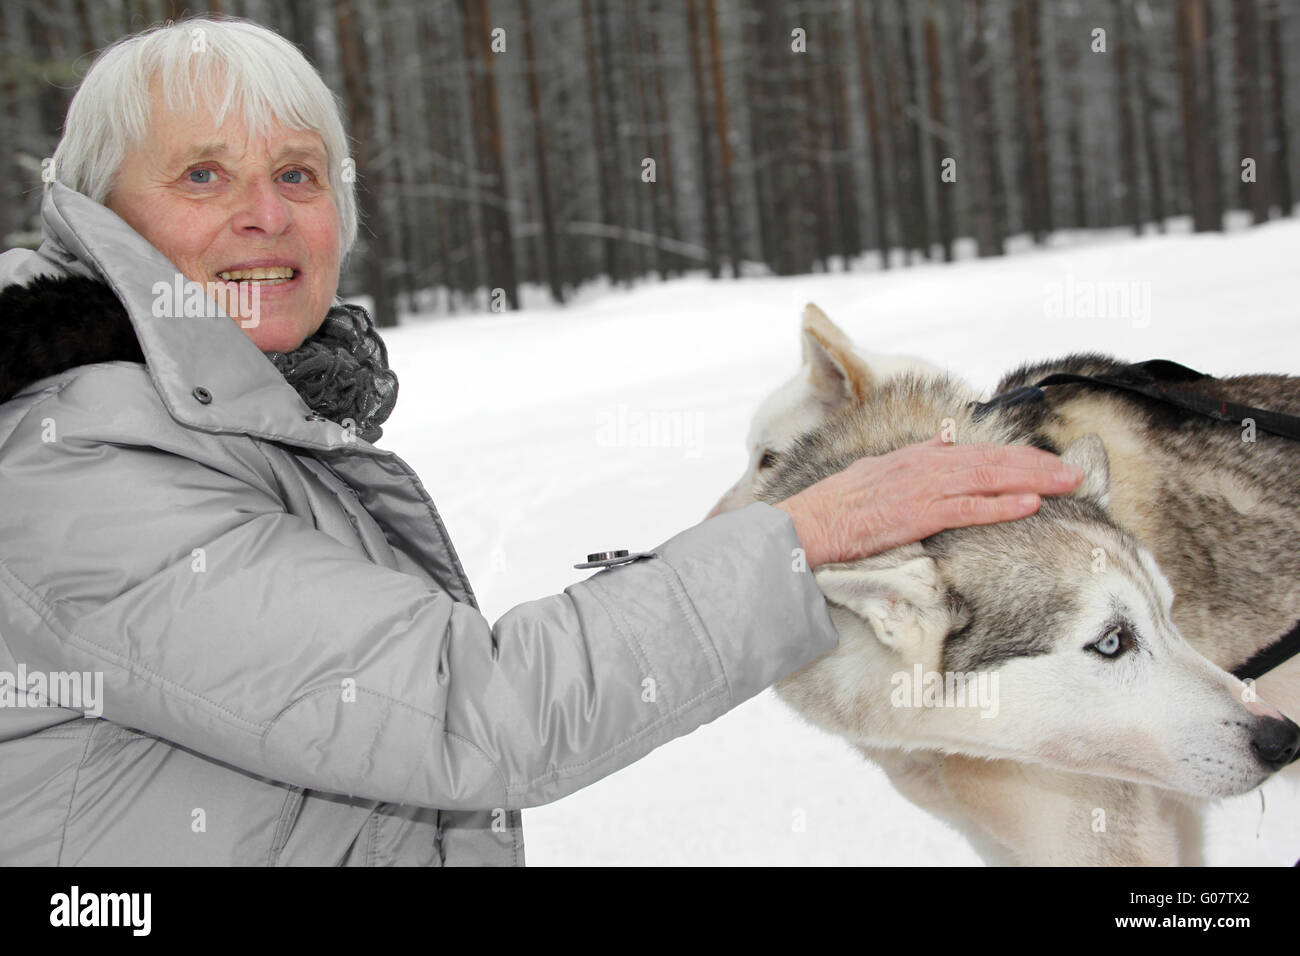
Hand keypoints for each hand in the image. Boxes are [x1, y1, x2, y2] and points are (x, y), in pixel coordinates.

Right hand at [772, 433, 1084, 568]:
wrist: (805, 524)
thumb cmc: (833, 507)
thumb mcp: (874, 471)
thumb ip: (912, 458)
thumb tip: (942, 443)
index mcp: (914, 459)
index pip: (974, 453)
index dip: (1013, 457)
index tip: (1044, 463)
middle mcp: (922, 467)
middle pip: (989, 461)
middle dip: (1034, 464)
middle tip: (1072, 471)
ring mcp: (920, 489)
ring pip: (987, 478)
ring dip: (1030, 480)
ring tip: (1065, 482)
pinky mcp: (916, 514)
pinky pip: (966, 508)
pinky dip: (1000, 505)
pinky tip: (1029, 504)